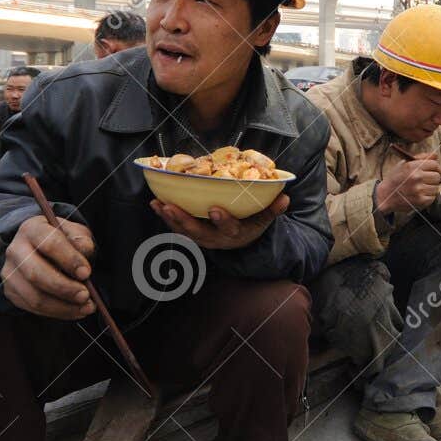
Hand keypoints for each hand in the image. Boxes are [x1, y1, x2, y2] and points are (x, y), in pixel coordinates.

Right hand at [2, 214, 96, 319]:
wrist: (40, 249)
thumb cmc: (62, 240)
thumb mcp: (74, 233)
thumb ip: (81, 240)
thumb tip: (84, 250)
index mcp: (31, 229)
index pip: (48, 244)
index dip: (68, 260)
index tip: (86, 273)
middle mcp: (15, 250)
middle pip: (36, 274)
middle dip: (64, 288)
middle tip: (86, 296)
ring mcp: (9, 272)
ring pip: (34, 297)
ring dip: (63, 306)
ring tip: (86, 307)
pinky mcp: (11, 291)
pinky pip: (33, 308)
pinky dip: (57, 312)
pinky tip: (75, 311)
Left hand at [151, 194, 288, 249]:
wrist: (242, 242)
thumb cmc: (252, 224)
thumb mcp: (264, 219)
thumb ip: (273, 210)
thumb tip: (285, 198)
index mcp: (236, 233)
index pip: (230, 228)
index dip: (223, 220)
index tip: (215, 209)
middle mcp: (216, 238)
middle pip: (199, 232)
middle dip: (184, 220)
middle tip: (170, 207)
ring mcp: (203, 237)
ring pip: (184, 230)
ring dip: (170, 218)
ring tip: (158, 204)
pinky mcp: (193, 234)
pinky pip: (177, 226)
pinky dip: (166, 217)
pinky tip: (155, 203)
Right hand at [375, 153, 440, 212]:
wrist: (385, 196)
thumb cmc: (395, 178)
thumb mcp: (404, 164)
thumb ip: (421, 158)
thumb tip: (436, 156)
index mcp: (412, 166)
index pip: (434, 164)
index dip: (437, 168)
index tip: (437, 171)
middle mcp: (416, 177)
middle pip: (437, 176)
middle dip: (434, 178)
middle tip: (428, 180)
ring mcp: (418, 190)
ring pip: (436, 187)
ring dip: (431, 188)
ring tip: (422, 188)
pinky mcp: (420, 201)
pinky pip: (432, 197)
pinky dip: (428, 197)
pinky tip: (420, 195)